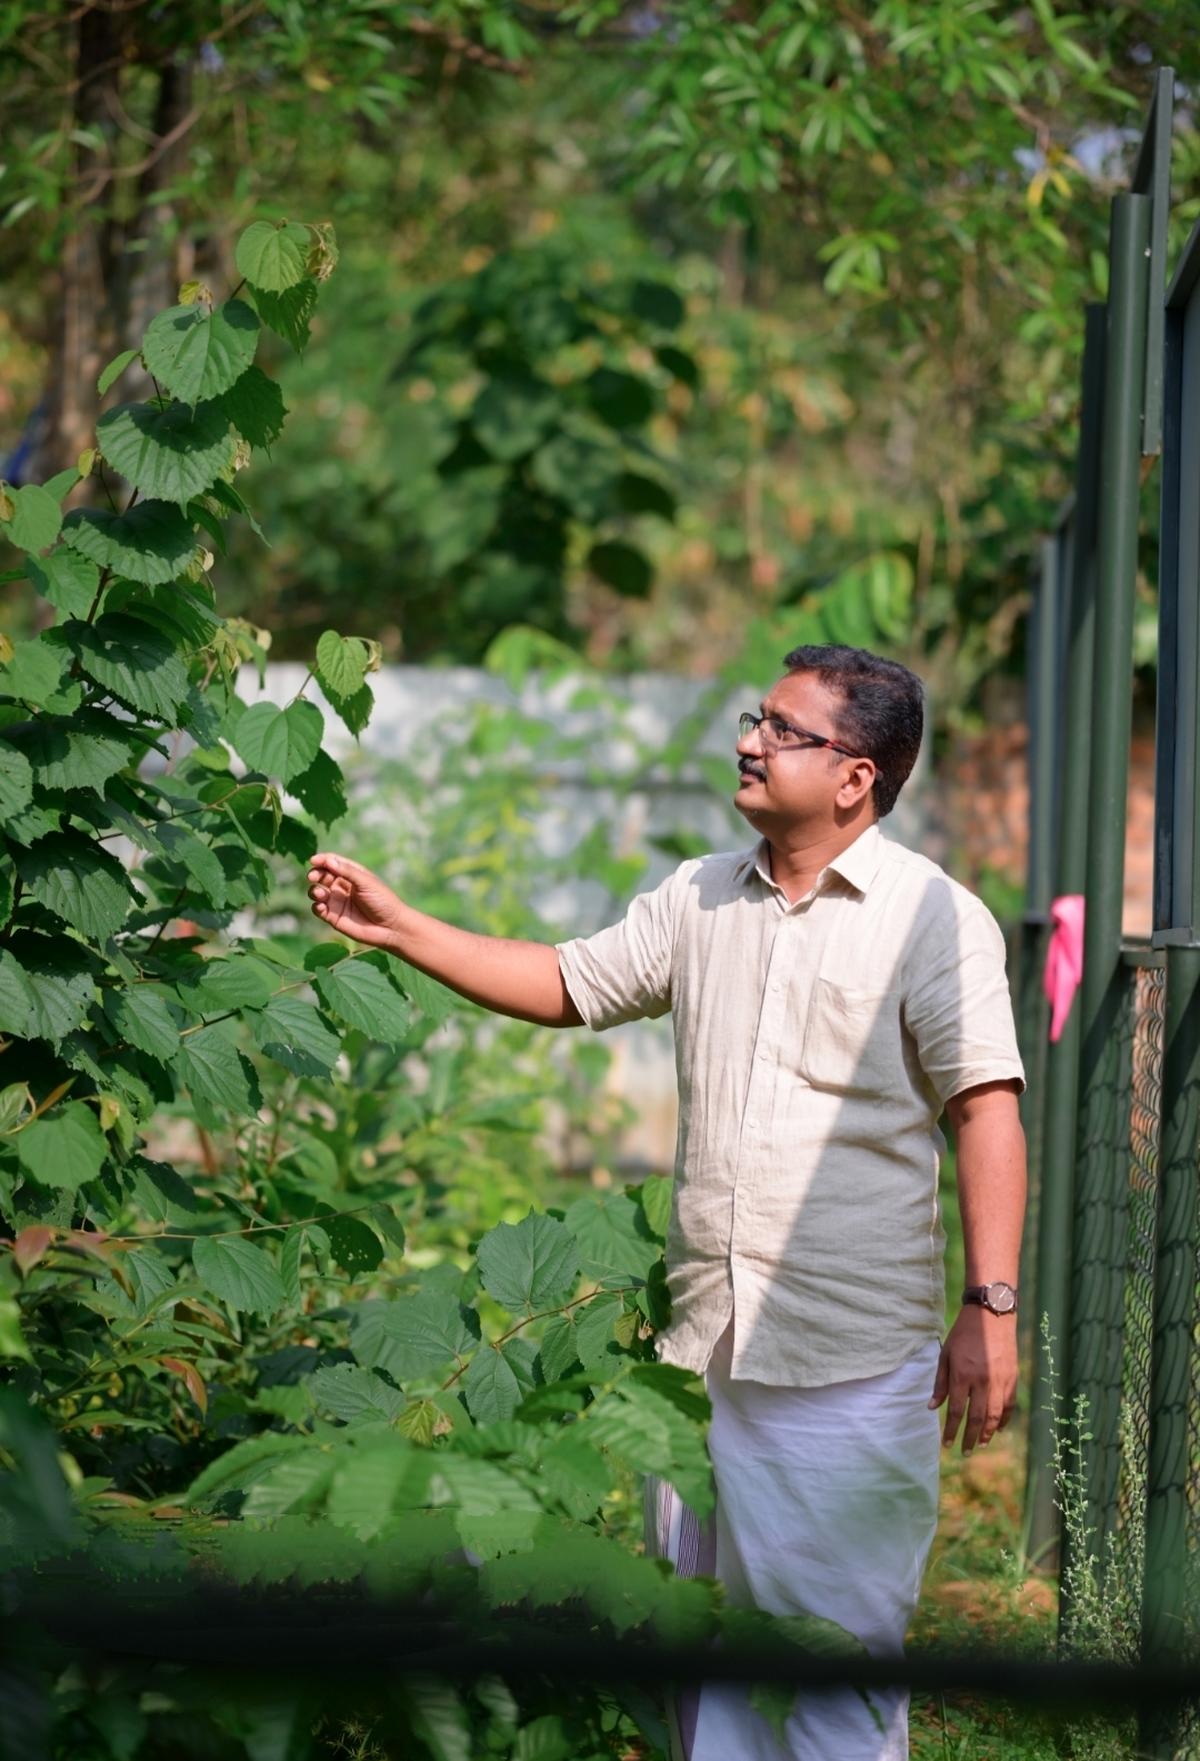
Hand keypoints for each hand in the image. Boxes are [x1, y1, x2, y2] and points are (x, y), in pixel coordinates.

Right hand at [306, 852, 404, 949]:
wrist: (390, 928)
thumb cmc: (383, 901)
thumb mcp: (366, 882)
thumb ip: (347, 871)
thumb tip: (328, 861)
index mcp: (352, 874)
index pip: (332, 863)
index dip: (322, 860)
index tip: (314, 861)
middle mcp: (342, 886)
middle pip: (322, 876)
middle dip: (315, 874)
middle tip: (313, 877)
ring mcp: (337, 902)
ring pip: (317, 892)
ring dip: (314, 891)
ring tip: (321, 894)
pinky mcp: (333, 917)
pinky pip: (318, 909)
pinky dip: (316, 906)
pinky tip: (321, 906)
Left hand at [928, 1305, 1017, 1453]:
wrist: (992, 1315)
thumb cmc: (964, 1334)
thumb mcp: (945, 1354)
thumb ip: (940, 1383)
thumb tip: (931, 1407)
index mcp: (962, 1375)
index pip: (955, 1411)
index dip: (950, 1430)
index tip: (946, 1444)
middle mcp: (982, 1381)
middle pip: (977, 1418)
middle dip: (970, 1438)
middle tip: (965, 1452)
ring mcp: (1000, 1381)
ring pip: (995, 1415)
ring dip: (988, 1434)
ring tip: (982, 1444)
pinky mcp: (1012, 1378)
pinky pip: (1009, 1405)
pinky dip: (1004, 1419)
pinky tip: (998, 1429)